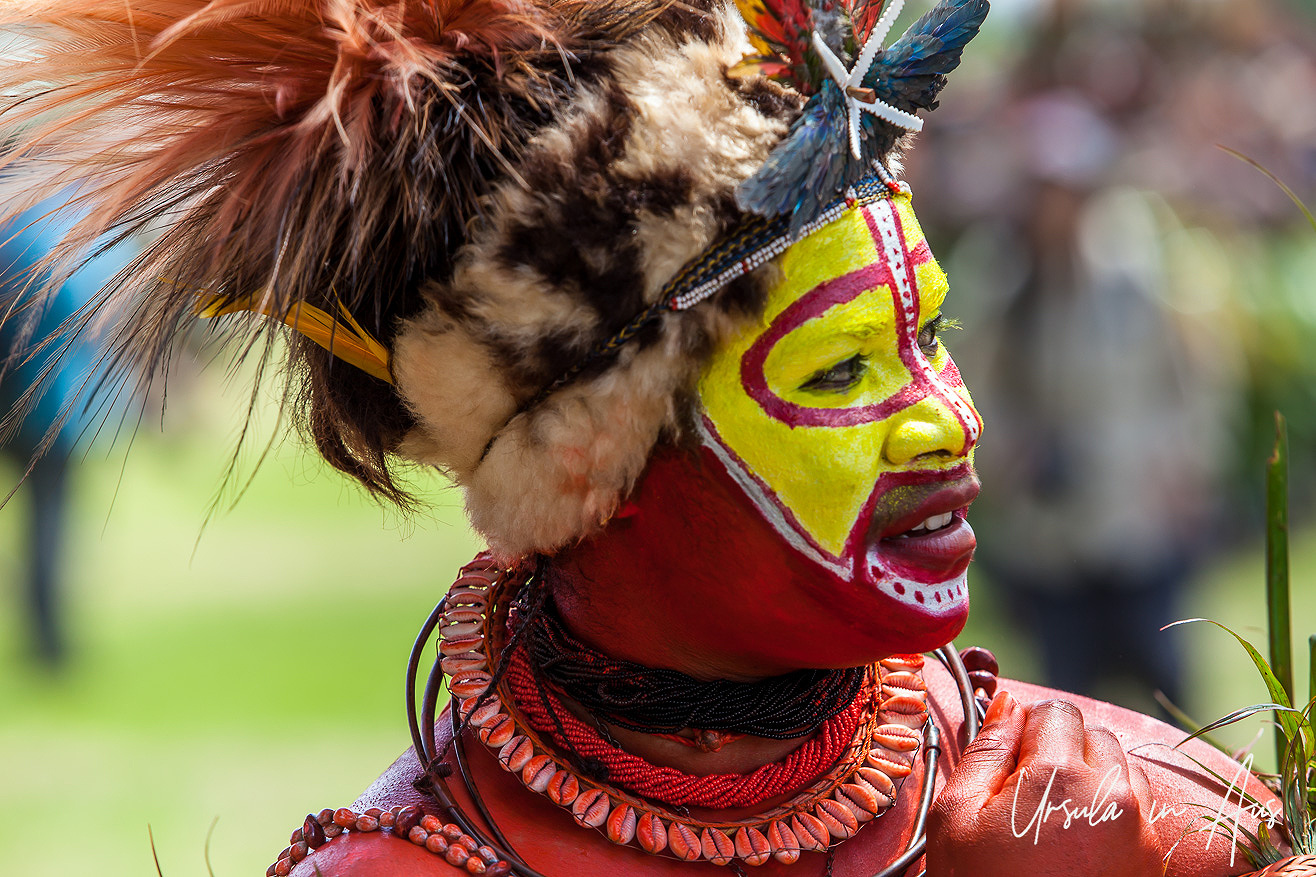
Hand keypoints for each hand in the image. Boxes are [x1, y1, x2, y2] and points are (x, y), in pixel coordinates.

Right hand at [926, 692, 1165, 876]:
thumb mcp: (957, 817)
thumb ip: (985, 750)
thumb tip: (1007, 706)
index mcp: (1059, 776)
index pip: (1055, 711)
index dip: (1025, 730)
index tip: (1008, 763)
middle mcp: (1112, 795)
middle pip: (1091, 734)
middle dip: (1060, 751)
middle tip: (1027, 795)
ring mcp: (1140, 829)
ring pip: (1119, 767)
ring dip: (1090, 778)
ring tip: (1054, 820)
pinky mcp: (1155, 859)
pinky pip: (1138, 807)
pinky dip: (1111, 810)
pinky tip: (1078, 841)